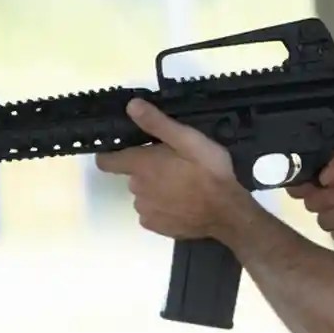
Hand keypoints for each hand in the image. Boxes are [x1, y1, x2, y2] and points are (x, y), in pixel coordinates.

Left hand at [95, 99, 247, 239]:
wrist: (226, 213)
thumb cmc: (208, 172)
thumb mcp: (188, 140)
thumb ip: (157, 123)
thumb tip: (131, 106)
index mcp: (141, 165)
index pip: (107, 161)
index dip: (110, 155)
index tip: (123, 151)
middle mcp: (136, 188)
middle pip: (133, 176)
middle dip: (148, 171)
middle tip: (175, 167)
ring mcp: (145, 209)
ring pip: (144, 195)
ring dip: (156, 190)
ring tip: (182, 187)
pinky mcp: (155, 226)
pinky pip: (152, 213)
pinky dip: (162, 208)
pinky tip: (182, 205)